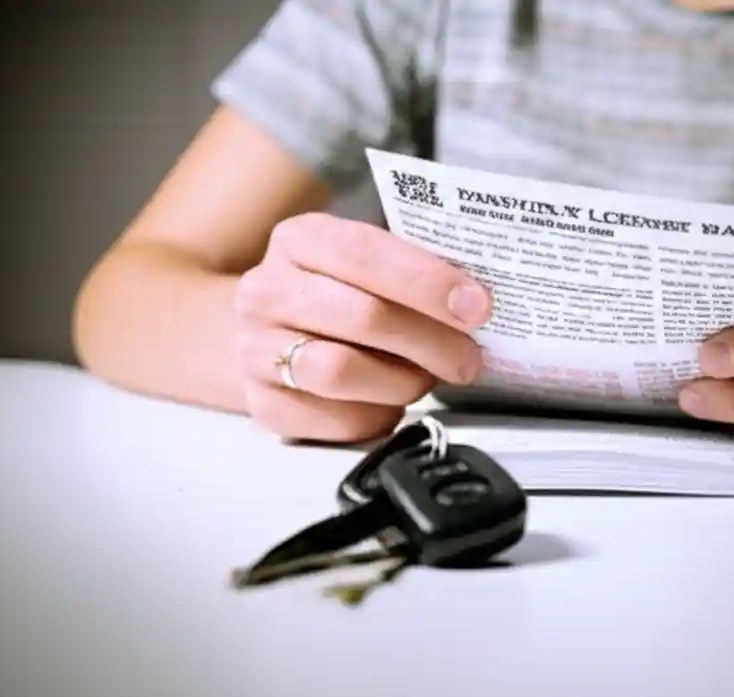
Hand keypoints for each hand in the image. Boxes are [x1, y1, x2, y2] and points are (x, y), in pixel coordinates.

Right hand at [233, 213, 490, 441]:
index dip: (427, 282)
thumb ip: (409, 272)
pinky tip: (390, 401)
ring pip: (343, 372)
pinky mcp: (265, 404)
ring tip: (427, 379)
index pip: (365, 253)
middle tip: (468, 358)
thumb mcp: (363, 264)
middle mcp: (268, 291)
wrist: (267, 335)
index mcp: (300, 240)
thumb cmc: (336, 295)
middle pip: (362, 317)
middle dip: (431, 341)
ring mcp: (257, 350)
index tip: (477, 307)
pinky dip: (378, 414)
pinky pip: (335, 419)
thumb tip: (475, 303)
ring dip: (403, 381)